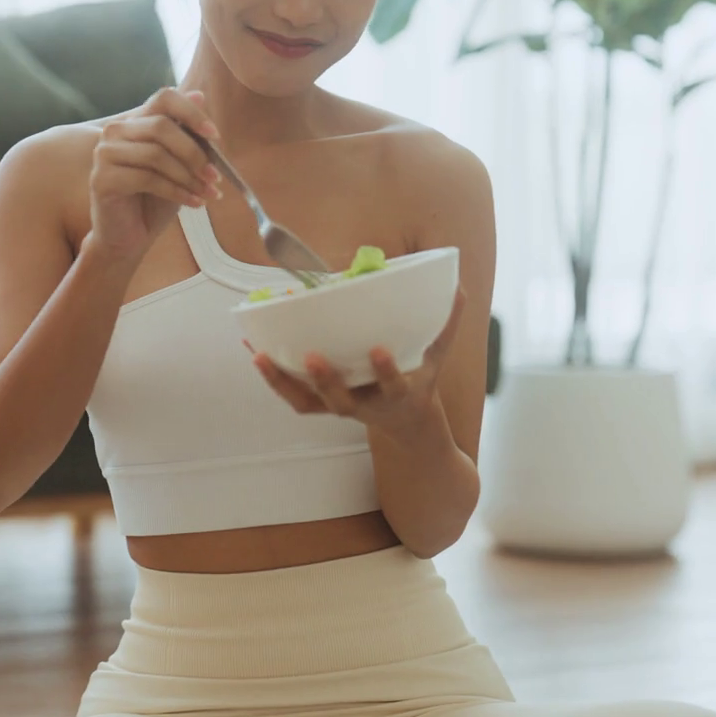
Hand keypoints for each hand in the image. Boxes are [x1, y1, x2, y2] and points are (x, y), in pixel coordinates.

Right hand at [86, 87, 220, 263]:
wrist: (129, 237)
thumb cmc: (155, 199)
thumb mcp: (179, 164)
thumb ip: (187, 134)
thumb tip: (200, 95)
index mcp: (135, 121)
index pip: (164, 98)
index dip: (192, 112)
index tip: (215, 136)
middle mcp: (115, 131)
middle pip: (161, 126)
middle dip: (194, 152)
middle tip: (215, 176)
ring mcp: (104, 154)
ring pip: (156, 154)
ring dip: (189, 176)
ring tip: (208, 193)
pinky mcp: (101, 179)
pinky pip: (147, 179)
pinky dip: (177, 192)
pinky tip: (194, 203)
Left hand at [252, 290, 466, 433]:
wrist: (409, 430)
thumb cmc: (421, 384)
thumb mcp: (437, 358)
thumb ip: (446, 324)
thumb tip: (458, 287)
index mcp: (399, 394)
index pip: (394, 385)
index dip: (385, 371)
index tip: (380, 351)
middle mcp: (368, 406)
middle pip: (342, 401)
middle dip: (326, 381)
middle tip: (311, 355)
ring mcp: (342, 409)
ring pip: (309, 403)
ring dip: (283, 382)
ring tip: (261, 355)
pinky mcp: (324, 407)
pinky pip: (295, 398)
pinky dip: (274, 378)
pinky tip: (257, 352)